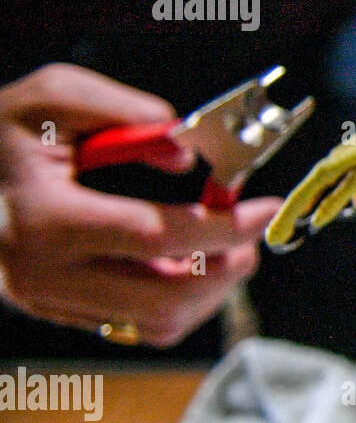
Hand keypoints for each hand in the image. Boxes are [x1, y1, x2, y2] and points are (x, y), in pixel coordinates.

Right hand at [0, 65, 280, 345]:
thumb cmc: (3, 135)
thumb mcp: (53, 96)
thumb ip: (124, 109)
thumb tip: (184, 153)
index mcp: (46, 218)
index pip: (156, 235)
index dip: (223, 226)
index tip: (263, 209)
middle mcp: (45, 273)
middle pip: (163, 298)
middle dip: (224, 270)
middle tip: (250, 237)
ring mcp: (50, 301)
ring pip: (156, 324)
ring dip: (208, 291)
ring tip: (225, 248)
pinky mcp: (59, 312)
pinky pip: (137, 326)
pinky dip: (179, 302)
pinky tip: (190, 264)